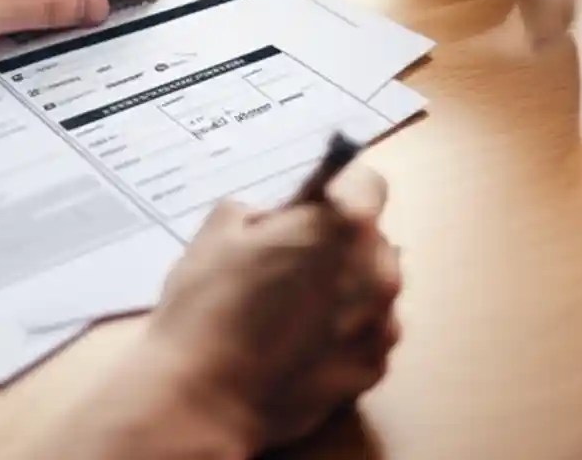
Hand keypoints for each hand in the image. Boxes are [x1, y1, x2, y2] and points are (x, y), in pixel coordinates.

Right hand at [144, 164, 401, 450]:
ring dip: (343, 289)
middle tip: (286, 261)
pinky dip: (342, 333)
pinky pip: (367, 335)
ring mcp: (379, 323)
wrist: (201, 397)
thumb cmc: (206, 310)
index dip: (337, 190)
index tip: (315, 204)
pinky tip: (299, 342)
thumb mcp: (218, 231)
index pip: (366, 183)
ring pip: (372, 288)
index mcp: (340, 224)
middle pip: (370, 239)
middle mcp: (375, 270)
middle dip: (336, 243)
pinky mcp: (372, 368)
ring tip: (290, 308)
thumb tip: (276, 218)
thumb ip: (262, 211)